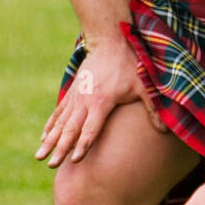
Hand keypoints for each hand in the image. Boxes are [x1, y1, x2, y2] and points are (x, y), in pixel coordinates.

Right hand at [35, 37, 166, 166]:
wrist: (109, 41)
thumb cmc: (129, 65)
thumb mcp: (144, 85)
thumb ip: (152, 108)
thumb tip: (166, 131)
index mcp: (101, 101)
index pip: (90, 128)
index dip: (83, 145)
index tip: (74, 160)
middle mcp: (85, 100)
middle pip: (70, 129)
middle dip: (60, 148)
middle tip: (50, 164)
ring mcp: (76, 96)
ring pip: (60, 122)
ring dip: (50, 140)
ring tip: (39, 156)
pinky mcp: (72, 92)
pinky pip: (58, 112)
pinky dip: (51, 125)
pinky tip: (44, 138)